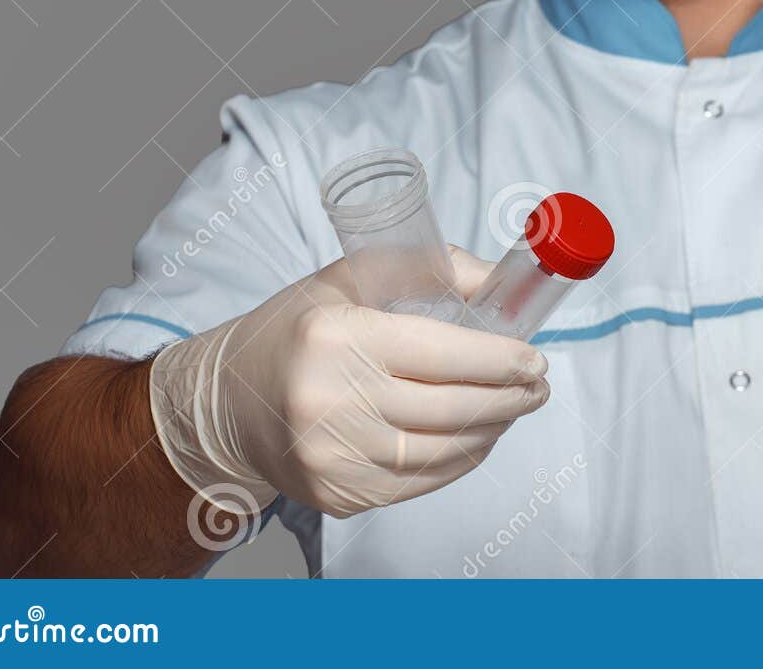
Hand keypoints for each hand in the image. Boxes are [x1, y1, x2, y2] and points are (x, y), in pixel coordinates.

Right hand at [148, 246, 549, 517]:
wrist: (225, 403)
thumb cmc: (295, 331)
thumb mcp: (349, 279)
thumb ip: (427, 268)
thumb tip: (501, 279)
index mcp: (337, 337)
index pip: (444, 353)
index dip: (501, 360)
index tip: (535, 358)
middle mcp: (331, 401)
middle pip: (452, 406)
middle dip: (511, 397)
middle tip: (538, 385)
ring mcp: (334, 456)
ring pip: (445, 450)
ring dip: (494, 429)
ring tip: (516, 408)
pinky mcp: (339, 495)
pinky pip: (424, 481)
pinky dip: (462, 458)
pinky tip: (479, 436)